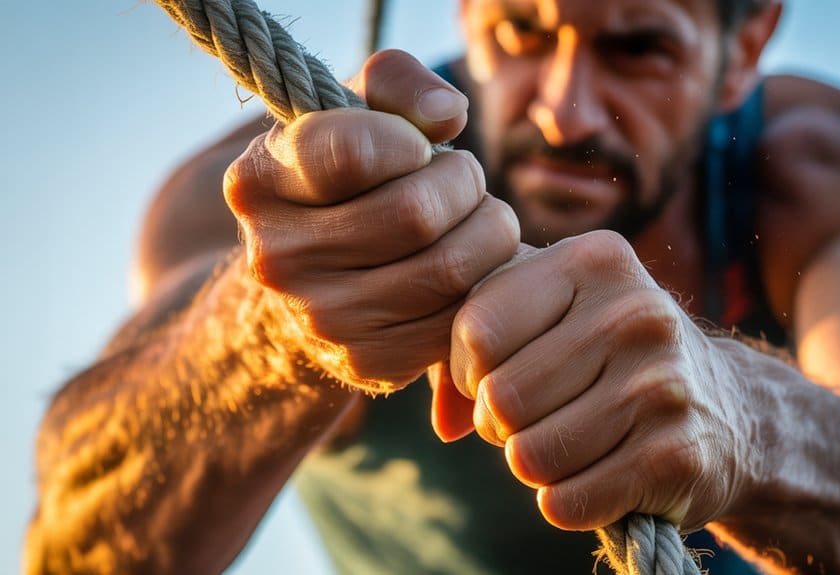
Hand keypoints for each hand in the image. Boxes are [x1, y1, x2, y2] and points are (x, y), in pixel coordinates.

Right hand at [223, 50, 519, 392]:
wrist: (314, 285)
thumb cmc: (348, 183)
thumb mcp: (353, 112)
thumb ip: (396, 81)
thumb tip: (448, 113)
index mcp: (260, 183)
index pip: (351, 151)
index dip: (409, 141)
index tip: (417, 146)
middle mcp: (278, 257)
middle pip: (417, 213)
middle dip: (465, 185)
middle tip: (462, 181)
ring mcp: (323, 319)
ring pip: (451, 267)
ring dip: (489, 232)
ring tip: (474, 219)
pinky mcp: (370, 363)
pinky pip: (461, 316)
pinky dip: (485, 284)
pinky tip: (468, 266)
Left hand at [431, 231, 753, 531]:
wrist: (729, 408)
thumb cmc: (610, 355)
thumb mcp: (552, 312)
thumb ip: (474, 341)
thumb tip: (445, 421)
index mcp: (595, 260)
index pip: (478, 328)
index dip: (469, 371)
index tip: (497, 376)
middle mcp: (636, 312)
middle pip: (502, 398)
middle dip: (502, 423)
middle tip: (536, 417)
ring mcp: (662, 384)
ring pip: (528, 457)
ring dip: (534, 465)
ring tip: (569, 442)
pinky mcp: (676, 456)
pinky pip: (566, 503)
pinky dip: (567, 501)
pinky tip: (599, 474)